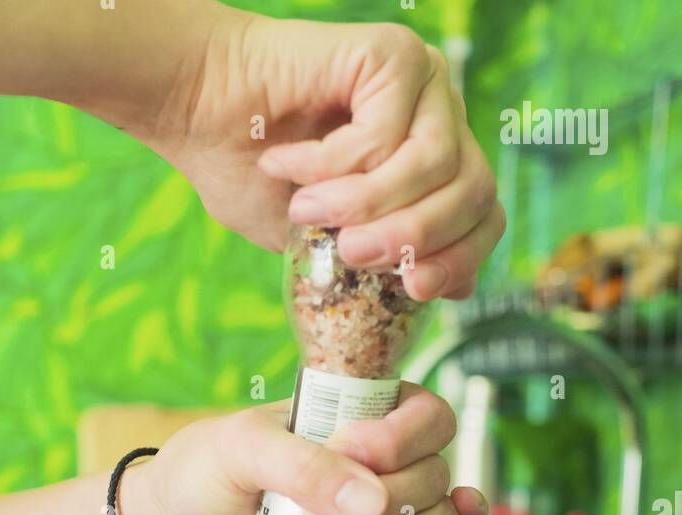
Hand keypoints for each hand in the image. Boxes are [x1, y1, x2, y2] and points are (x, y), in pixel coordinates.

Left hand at [119, 387, 486, 514]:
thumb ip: (303, 465)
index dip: (402, 435)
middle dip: (391, 495)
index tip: (350, 449)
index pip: (425, 413)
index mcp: (354, 414)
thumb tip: (370, 502)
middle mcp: (380, 463)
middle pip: (435, 469)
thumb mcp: (241, 449)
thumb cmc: (203, 475)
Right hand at [139, 7, 503, 299]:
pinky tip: (286, 164)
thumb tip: (454, 290)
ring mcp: (422, 80)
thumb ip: (386, 261)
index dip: (459, 259)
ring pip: (435, 167)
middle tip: (350, 254)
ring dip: (365, 205)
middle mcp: (439, 113)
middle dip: (412, 238)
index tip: (413, 290)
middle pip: (473, 192)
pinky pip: (386, 136)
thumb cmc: (251, 176)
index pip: (484, 214)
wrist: (197, 112)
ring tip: (308, 212)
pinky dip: (332, 167)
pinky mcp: (393, 55)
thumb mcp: (328, 243)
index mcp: (433, 157)